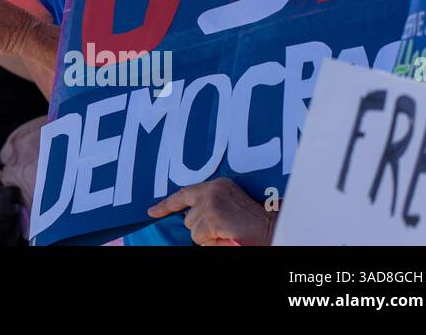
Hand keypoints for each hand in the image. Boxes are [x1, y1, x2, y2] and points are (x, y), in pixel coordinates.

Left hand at [147, 178, 274, 245]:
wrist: (274, 229)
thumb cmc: (255, 222)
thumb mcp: (229, 205)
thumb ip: (209, 205)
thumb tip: (188, 217)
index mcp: (216, 184)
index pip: (184, 193)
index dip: (166, 205)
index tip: (152, 211)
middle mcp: (211, 189)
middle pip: (188, 216)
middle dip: (201, 228)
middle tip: (224, 229)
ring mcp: (210, 203)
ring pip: (192, 229)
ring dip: (208, 236)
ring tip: (229, 232)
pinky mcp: (212, 217)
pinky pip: (199, 238)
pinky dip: (212, 242)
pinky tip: (228, 236)